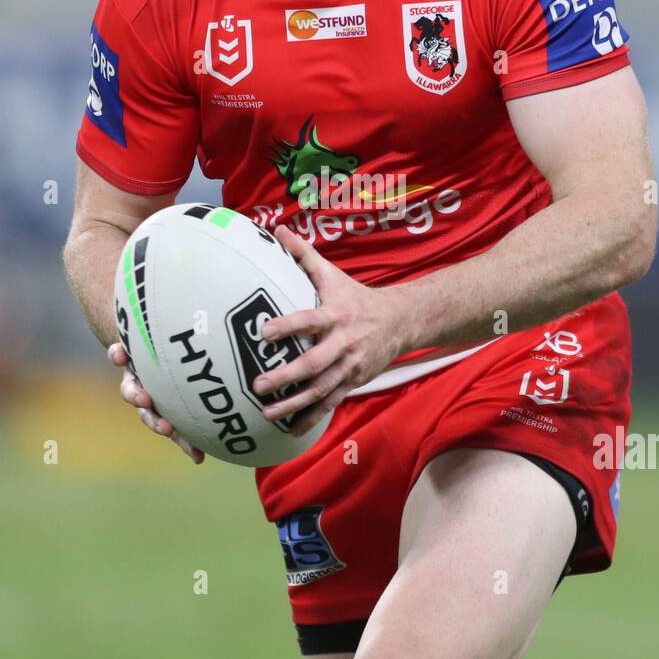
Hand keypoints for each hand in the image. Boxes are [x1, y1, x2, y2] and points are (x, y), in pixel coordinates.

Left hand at [108, 342, 204, 463]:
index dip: (186, 444)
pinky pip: (117, 355)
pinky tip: (121, 353)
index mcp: (167, 405)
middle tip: (167, 429)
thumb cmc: (180, 354)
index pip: (177, 429)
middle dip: (157, 424)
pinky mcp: (125, 354)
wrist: (150, 332)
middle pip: (149, 415)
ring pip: (131, 392)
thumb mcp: (197, 370)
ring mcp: (136, 376)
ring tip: (143, 398)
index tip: (198, 457)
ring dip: (136, 397)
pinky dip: (117, 356)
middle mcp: (150, 394)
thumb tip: (257, 400)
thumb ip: (214, 387)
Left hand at [252, 224, 412, 436]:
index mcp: (336, 315)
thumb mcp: (332, 274)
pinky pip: (330, 403)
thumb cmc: (356, 296)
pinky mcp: (353, 382)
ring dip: (293, 404)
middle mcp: (343, 343)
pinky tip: (290, 429)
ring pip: (320, 389)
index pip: (309, 320)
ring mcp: (349, 366)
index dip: (287, 326)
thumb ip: (304, 255)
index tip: (263, 331)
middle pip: (313, 363)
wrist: (400, 321)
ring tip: (266, 413)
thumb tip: (277, 229)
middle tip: (258, 385)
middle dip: (286, 376)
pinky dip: (311, 417)